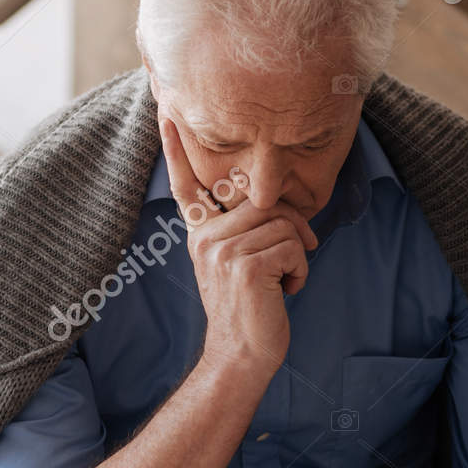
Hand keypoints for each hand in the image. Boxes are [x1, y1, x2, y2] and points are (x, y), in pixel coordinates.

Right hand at [160, 116, 315, 379]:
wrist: (241, 356)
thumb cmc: (249, 310)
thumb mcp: (238, 264)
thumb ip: (243, 230)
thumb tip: (273, 203)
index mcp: (200, 233)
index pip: (186, 185)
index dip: (175, 148)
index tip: (165, 112)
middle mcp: (204, 236)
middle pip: (264, 199)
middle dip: (293, 225)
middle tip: (298, 258)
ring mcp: (221, 250)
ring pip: (282, 221)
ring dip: (298, 253)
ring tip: (286, 280)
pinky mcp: (244, 265)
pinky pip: (292, 244)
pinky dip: (301, 269)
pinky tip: (288, 290)